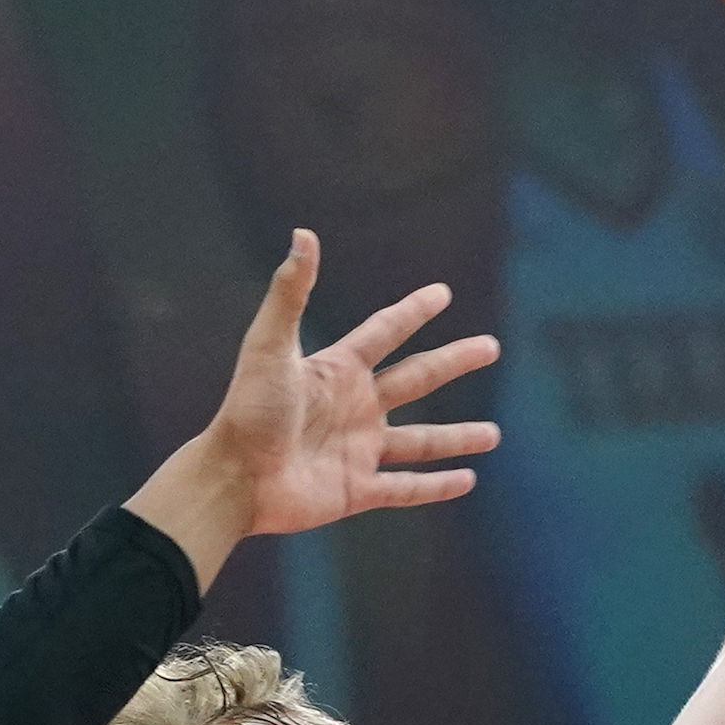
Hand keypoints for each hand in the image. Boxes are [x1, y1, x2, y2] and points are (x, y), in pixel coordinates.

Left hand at [127, 232, 501, 588]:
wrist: (232, 478)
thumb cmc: (247, 411)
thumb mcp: (270, 346)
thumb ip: (291, 293)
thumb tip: (303, 233)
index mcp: (337, 371)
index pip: (384, 333)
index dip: (412, 312)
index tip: (442, 293)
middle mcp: (352, 408)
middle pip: (416, 379)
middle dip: (454, 363)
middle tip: (491, 347)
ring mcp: (356, 451)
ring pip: (419, 441)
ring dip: (456, 437)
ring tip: (493, 435)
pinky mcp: (355, 491)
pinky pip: (405, 489)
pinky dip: (436, 487)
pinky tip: (467, 481)